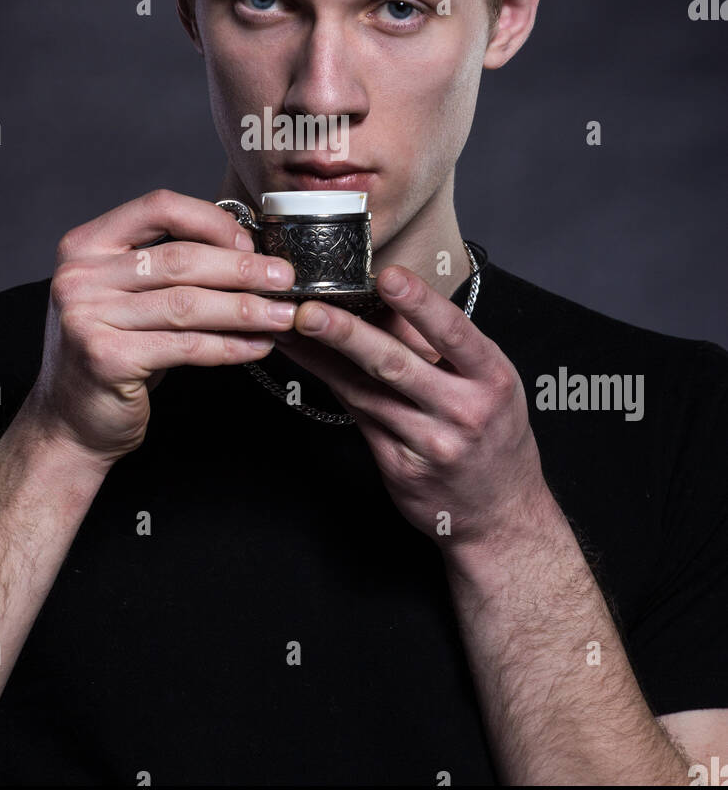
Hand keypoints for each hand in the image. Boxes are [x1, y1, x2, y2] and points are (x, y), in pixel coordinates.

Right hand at [26, 189, 295, 464]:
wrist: (68, 421)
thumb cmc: (110, 352)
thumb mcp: (125, 295)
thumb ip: (166, 266)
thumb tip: (246, 249)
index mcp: (86, 245)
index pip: (159, 208)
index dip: (212, 220)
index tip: (251, 240)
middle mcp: (80, 276)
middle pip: (180, 258)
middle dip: (243, 268)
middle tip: (284, 278)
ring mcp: (88, 317)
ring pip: (188, 303)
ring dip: (245, 309)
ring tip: (282, 315)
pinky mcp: (107, 358)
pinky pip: (186, 346)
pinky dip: (229, 346)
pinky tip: (256, 346)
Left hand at [274, 265, 547, 547]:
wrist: (500, 513)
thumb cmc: (494, 434)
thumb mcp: (486, 380)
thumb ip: (439, 343)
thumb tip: (386, 295)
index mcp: (492, 378)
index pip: (453, 333)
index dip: (419, 303)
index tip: (388, 276)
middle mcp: (463, 411)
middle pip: (395, 365)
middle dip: (347, 334)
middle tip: (309, 309)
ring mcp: (429, 442)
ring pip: (365, 391)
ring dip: (321, 356)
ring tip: (289, 327)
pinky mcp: (399, 465)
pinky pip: (358, 415)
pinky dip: (330, 383)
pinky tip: (307, 360)